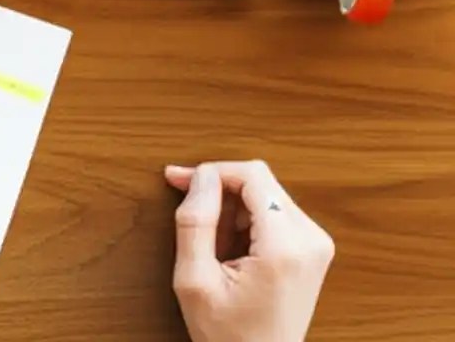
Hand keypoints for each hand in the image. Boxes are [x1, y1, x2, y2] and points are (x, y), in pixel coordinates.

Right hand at [165, 161, 334, 341]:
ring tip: (210, 240)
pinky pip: (275, 211)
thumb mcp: (194, 281)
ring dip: (231, 205)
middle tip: (186, 207)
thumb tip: (199, 176)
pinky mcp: (311, 248)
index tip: (179, 179)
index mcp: (285, 247)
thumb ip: (195, 223)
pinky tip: (228, 244)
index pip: (252, 176)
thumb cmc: (228, 335)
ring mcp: (316, 244)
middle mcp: (310, 240)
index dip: (211, 170)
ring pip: (266, 193)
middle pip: (260, 181)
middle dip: (218, 187)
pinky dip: (245, 217)